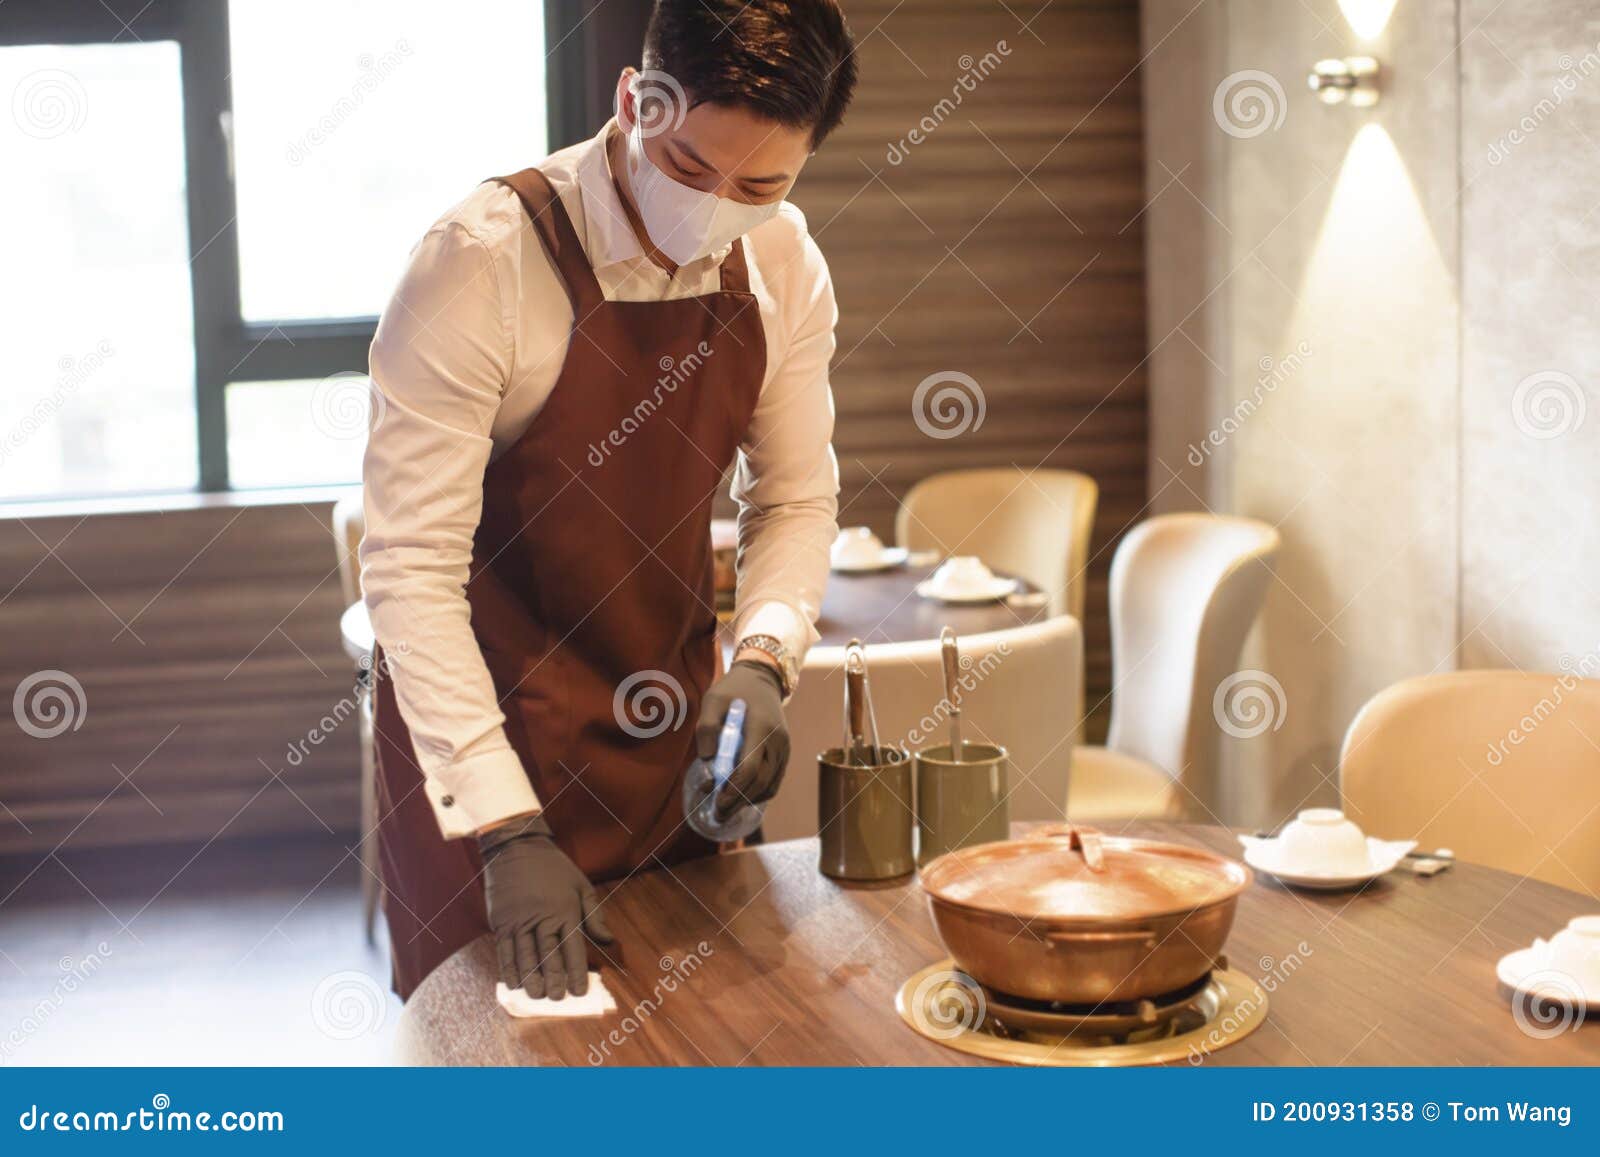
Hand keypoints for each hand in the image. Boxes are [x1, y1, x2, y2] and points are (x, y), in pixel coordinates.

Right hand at [478, 816, 613, 999]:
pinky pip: (504, 950)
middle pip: (547, 956)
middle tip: (557, 999)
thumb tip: (609, 941)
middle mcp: (541, 918)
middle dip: (553, 980)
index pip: (571, 948)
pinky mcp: (501, 921)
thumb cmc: (554, 868)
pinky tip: (514, 983)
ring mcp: (518, 921)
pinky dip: (509, 969)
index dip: (576, 972)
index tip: (579, 991)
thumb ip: (594, 916)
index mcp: (564, 910)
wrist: (517, 847)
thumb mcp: (581, 886)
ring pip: (525, 957)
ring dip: (531, 978)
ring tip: (537, 996)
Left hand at [696, 659, 788, 820]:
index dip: (733, 789)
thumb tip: (708, 760)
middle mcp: (778, 741)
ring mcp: (784, 748)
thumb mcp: (713, 699)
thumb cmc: (733, 690)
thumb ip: (707, 727)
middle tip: (718, 815)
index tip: (716, 800)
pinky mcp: (784, 753)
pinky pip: (774, 781)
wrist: (762, 679)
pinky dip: (759, 794)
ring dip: (748, 801)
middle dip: (738, 802)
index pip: (750, 768)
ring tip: (726, 809)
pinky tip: (741, 797)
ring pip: (769, 785)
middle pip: (761, 782)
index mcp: (761, 727)